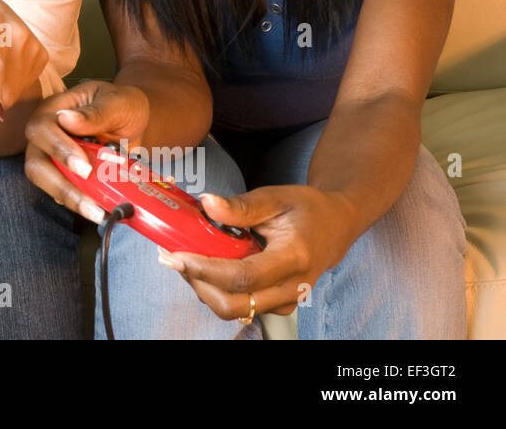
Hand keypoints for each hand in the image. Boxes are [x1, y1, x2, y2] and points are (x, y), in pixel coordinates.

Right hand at [23, 79, 149, 222]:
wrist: (135, 122)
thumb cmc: (122, 105)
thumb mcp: (116, 103)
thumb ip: (95, 113)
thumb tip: (65, 118)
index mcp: (53, 110)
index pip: (42, 129)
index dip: (59, 150)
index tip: (85, 168)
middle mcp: (47, 136)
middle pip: (36, 164)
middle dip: (61, 185)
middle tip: (90, 202)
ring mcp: (53, 158)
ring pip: (47, 184)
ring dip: (72, 200)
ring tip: (98, 212)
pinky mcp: (65, 177)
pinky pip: (65, 195)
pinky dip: (82, 205)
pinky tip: (102, 211)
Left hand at [159, 185, 358, 318]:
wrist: (336, 226)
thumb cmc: (306, 209)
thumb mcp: (276, 197)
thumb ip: (241, 205)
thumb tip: (207, 203)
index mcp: (294, 258)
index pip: (243, 276)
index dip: (205, 269)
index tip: (176, 256)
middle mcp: (292, 287)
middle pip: (235, 304)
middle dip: (197, 284)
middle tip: (172, 259)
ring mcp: (286, 301)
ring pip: (235, 309)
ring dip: (204, 288)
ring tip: (186, 259)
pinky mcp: (278, 304)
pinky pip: (241, 306)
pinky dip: (217, 290)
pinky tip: (205, 267)